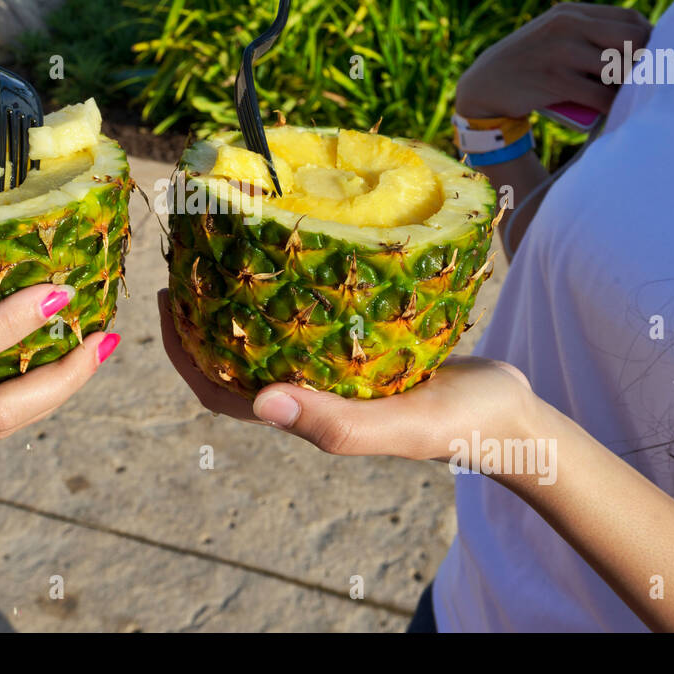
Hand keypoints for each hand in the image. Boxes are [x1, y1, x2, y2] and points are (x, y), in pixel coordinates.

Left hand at [159, 290, 538, 463]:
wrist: (508, 417)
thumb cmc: (456, 424)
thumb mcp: (400, 425)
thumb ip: (336, 423)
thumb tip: (261, 404)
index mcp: (302, 415)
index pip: (219, 389)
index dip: (182, 353)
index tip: (165, 300)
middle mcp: (307, 392)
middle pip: (233, 356)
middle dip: (200, 315)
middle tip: (186, 259)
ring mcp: (331, 373)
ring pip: (267, 336)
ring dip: (239, 300)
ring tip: (225, 249)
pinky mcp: (358, 350)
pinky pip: (306, 320)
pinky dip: (287, 291)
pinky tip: (292, 256)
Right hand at [454, 2, 651, 120]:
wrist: (485, 85)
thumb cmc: (530, 64)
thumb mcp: (554, 36)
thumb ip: (586, 32)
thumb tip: (643, 44)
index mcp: (571, 12)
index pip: (631, 19)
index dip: (649, 40)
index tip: (648, 61)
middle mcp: (568, 25)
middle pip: (634, 39)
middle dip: (645, 62)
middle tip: (640, 81)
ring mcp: (560, 52)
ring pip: (620, 68)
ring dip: (630, 86)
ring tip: (629, 96)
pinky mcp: (555, 80)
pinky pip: (601, 96)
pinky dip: (613, 106)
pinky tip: (615, 110)